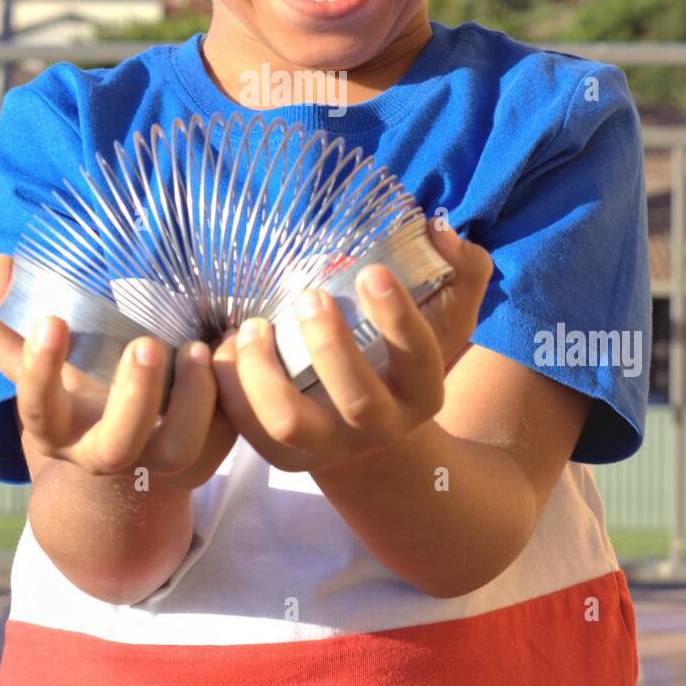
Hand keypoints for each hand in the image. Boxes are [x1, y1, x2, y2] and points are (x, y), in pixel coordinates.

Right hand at [0, 254, 236, 487]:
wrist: (114, 432)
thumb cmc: (67, 376)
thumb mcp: (27, 349)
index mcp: (56, 428)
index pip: (39, 409)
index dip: (42, 369)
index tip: (51, 319)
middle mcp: (105, 453)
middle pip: (118, 447)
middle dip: (134, 397)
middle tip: (146, 343)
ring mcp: (155, 459)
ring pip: (180, 452)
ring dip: (193, 401)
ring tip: (199, 347)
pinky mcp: (202, 453)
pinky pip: (223, 438)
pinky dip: (232, 397)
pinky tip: (230, 346)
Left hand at [210, 223, 492, 475]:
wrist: (369, 435)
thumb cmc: (399, 358)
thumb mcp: (441, 319)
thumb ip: (459, 269)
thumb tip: (439, 228)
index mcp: (421, 392)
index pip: (418, 357)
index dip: (397, 316)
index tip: (370, 271)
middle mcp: (378, 427)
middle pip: (356, 399)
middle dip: (329, 344)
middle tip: (307, 295)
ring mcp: (328, 447)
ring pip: (289, 422)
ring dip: (263, 372)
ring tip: (251, 326)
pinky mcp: (283, 457)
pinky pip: (248, 429)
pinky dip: (230, 388)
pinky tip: (226, 346)